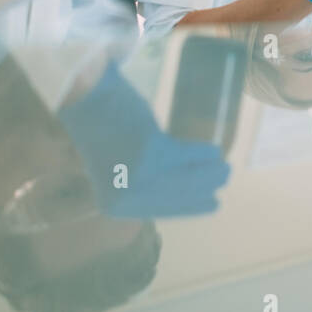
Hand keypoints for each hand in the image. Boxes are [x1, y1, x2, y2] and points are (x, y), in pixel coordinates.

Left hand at [58, 64, 230, 217]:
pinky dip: (204, 153)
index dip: (191, 207)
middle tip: (223, 179)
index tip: (211, 203)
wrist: (85, 100)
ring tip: (225, 168)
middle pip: (178, 196)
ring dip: (211, 173)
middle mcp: (127, 195)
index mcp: (115, 205)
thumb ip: (139, 185)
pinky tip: (215, 150)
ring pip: (186, 179)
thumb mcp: (116, 169)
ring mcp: (139, 175)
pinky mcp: (152, 151)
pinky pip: (188, 156)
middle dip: (205, 189)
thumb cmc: (100, 132)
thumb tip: (176, 190)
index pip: (162, 211)